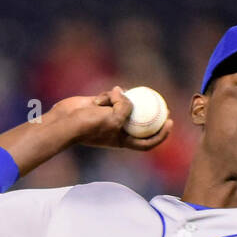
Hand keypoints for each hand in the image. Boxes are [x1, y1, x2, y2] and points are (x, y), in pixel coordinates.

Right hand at [51, 87, 173, 151]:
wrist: (67, 121)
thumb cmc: (90, 126)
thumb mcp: (113, 118)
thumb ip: (126, 107)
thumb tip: (124, 93)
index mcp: (123, 141)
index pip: (147, 142)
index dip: (161, 135)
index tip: (170, 123)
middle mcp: (118, 130)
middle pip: (140, 122)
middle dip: (152, 113)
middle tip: (163, 103)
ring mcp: (109, 117)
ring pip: (124, 104)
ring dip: (119, 99)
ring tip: (112, 98)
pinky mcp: (101, 106)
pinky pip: (111, 96)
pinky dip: (107, 95)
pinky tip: (102, 96)